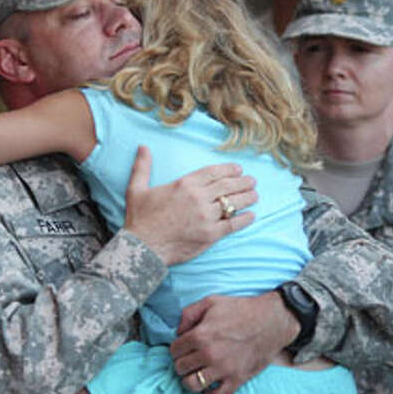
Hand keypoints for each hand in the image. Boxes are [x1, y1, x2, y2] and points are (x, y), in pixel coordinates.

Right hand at [122, 146, 256, 265]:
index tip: (238, 170)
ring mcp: (206, 217)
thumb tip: (143, 147)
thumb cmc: (140, 219)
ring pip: (233, 203)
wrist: (143, 247)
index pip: (213, 172)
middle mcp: (198, 198)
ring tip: (255, 195)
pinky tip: (251, 216)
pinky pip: (232, 224)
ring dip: (247, 198)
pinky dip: (244, 220)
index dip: (229, 170)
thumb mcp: (137, 188)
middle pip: (227, 186)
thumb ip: (142, 167)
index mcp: (184, 184)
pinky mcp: (210, 235)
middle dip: (242, 182)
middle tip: (252, 181)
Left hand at [170, 291, 297, 393]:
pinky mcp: (237, 379)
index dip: (177, 349)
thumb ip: (189, 314)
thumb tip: (178, 331)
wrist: (272, 321)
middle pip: (180, 368)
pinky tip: (209, 388)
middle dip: (182, 364)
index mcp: (200, 335)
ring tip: (196, 374)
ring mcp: (223, 369)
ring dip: (190, 381)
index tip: (184, 349)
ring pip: (192, 385)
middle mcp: (209, 354)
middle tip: (190, 360)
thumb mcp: (212, 302)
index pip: (174, 351)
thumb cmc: (242, 310)